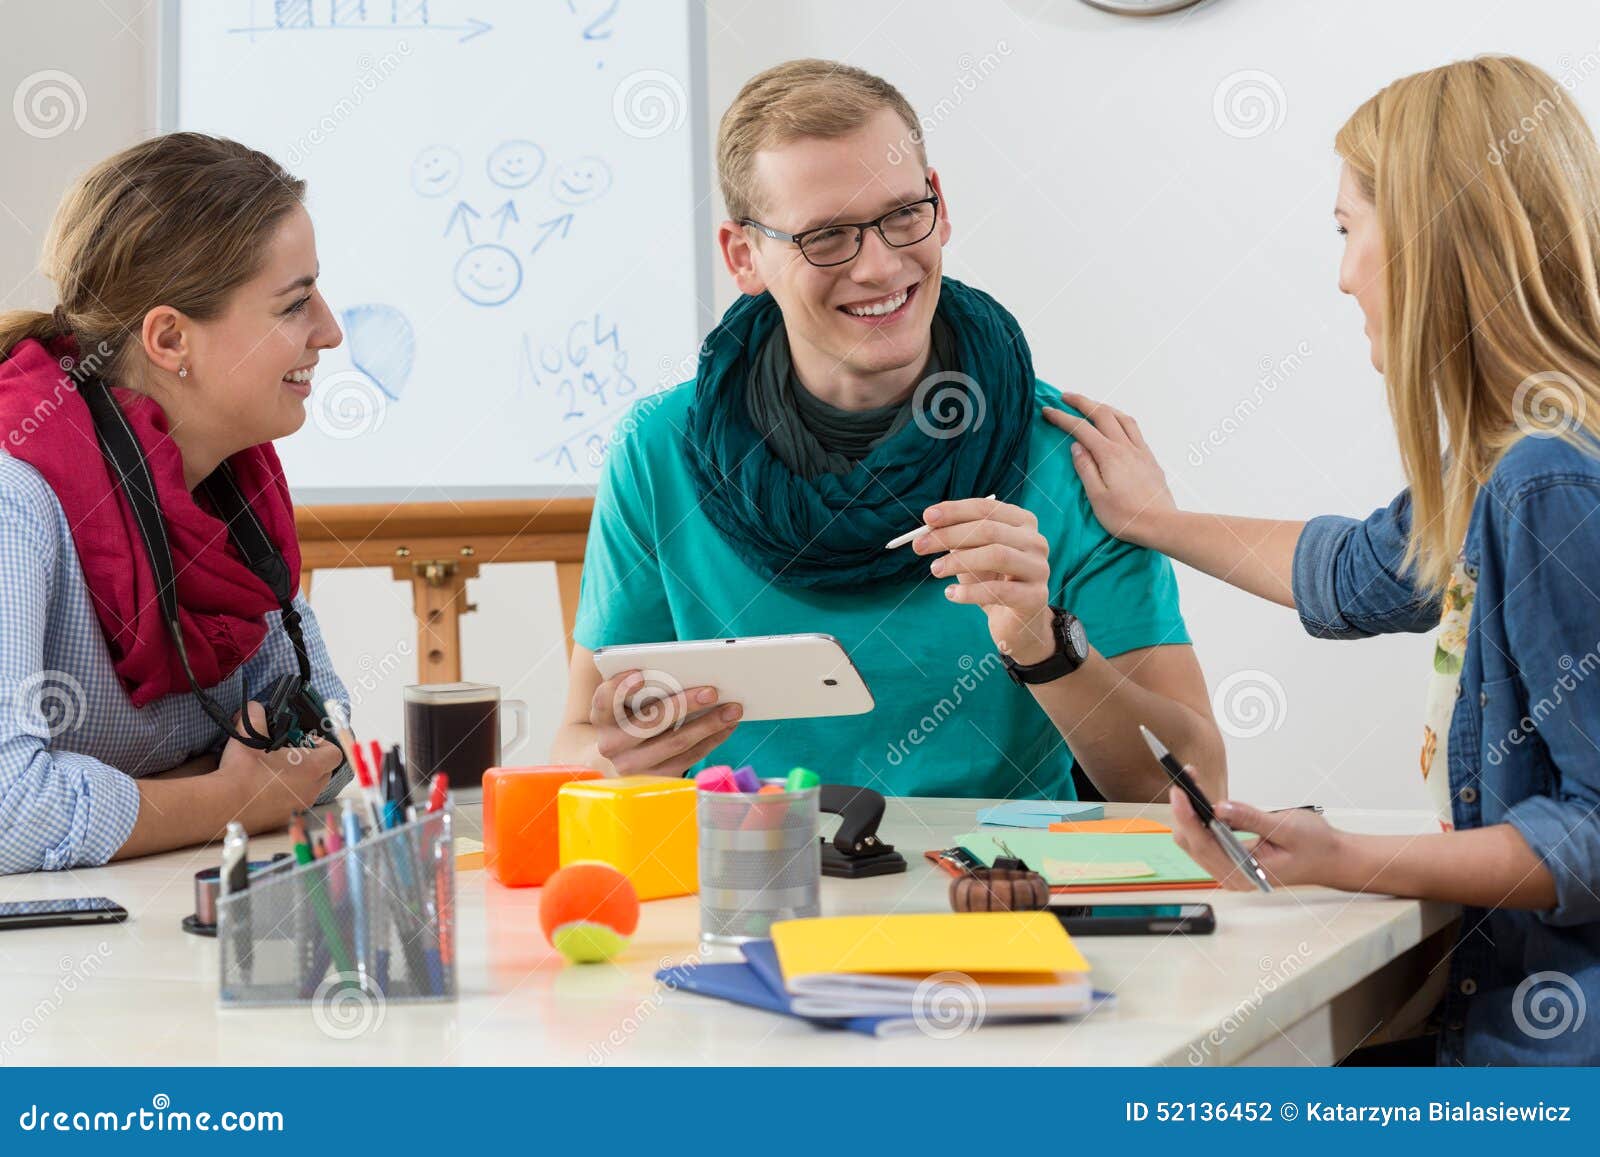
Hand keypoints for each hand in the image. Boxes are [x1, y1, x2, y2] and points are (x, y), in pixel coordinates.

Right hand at [216, 702, 342, 833]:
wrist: (222, 806)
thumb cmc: (241, 772)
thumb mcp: (248, 736)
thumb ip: (256, 716)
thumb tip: (255, 706)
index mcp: (311, 768)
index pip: (335, 754)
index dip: (323, 744)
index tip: (306, 741)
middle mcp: (311, 789)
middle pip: (325, 771)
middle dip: (312, 761)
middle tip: (290, 754)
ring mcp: (299, 806)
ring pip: (311, 788)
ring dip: (300, 778)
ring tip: (276, 770)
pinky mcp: (285, 819)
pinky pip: (295, 803)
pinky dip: (287, 794)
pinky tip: (266, 788)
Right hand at [590, 669, 741, 775]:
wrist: (618, 757)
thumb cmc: (630, 716)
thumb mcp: (626, 702)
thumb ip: (644, 688)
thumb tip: (688, 674)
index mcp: (601, 717)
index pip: (605, 700)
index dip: (621, 687)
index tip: (641, 674)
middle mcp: (611, 744)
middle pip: (651, 722)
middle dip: (685, 704)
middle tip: (712, 691)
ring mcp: (632, 766)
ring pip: (676, 742)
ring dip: (709, 724)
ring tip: (732, 709)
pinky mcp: (654, 779)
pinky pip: (688, 759)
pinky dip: (711, 740)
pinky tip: (726, 726)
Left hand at [916, 495, 1054, 664]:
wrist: (1014, 622)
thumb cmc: (991, 580)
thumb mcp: (972, 554)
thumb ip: (956, 537)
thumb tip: (929, 524)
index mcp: (1022, 522)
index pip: (987, 508)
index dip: (955, 510)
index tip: (927, 518)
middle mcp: (1035, 541)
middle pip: (989, 530)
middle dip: (949, 536)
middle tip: (919, 546)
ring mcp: (1039, 569)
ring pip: (996, 556)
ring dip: (959, 561)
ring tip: (935, 570)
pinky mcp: (1035, 597)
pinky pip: (998, 591)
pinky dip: (969, 591)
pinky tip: (950, 594)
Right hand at [1043, 392, 1177, 547]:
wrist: (1162, 524)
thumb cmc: (1126, 517)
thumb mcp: (1097, 497)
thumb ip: (1086, 468)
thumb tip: (1076, 446)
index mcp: (1109, 455)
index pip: (1081, 429)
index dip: (1062, 417)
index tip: (1047, 410)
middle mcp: (1125, 447)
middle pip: (1102, 414)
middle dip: (1082, 402)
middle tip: (1065, 396)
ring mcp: (1140, 451)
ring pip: (1121, 417)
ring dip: (1104, 406)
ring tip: (1091, 405)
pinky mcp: (1149, 458)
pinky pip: (1134, 428)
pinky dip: (1120, 418)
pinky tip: (1117, 424)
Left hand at [1168, 784, 1350, 890]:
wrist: (1331, 859)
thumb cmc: (1315, 846)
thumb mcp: (1286, 828)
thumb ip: (1251, 819)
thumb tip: (1220, 808)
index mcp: (1245, 873)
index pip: (1204, 844)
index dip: (1187, 816)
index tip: (1180, 791)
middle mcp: (1232, 875)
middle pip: (1192, 841)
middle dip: (1184, 809)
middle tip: (1185, 778)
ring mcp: (1229, 868)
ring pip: (1193, 840)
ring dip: (1189, 812)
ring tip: (1191, 783)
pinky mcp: (1230, 858)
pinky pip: (1204, 838)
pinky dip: (1199, 817)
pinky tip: (1200, 798)